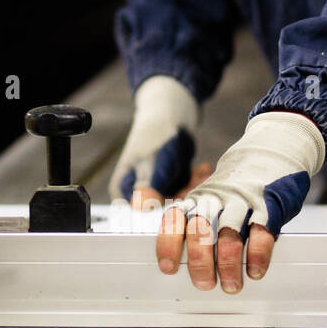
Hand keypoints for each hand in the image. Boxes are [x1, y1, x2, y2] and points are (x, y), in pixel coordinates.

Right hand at [111, 75, 210, 208]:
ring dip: (192, 190)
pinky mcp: (173, 184)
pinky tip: (202, 169)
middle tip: (198, 187)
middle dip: (182, 199)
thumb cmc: (156, 132)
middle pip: (161, 210)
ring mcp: (157, 189)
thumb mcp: (153, 161)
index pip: (138, 216)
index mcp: (123, 190)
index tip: (180, 209)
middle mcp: (138, 193)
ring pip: (177, 200)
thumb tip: (141, 206)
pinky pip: (187, 190)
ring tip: (201, 173)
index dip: (161, 216)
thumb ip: (150, 184)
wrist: (169, 110)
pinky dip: (196, 182)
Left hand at [157, 111, 324, 291]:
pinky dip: (257, 255)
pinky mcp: (270, 206)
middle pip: (200, 231)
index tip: (168, 268)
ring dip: (228, 264)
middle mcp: (218, 199)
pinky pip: (261, 233)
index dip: (169, 244)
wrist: (273, 152)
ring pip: (229, 234)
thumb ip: (196, 223)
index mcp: (199, 198)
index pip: (176, 219)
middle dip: (200, 262)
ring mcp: (244, 201)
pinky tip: (254, 271)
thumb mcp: (210, 197)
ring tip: (231, 285)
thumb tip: (180, 260)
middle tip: (205, 284)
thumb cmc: (237, 189)